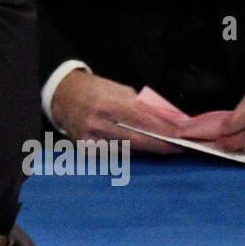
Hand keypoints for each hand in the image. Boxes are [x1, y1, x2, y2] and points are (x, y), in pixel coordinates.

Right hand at [51, 70, 181, 153]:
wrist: (62, 96)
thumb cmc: (95, 90)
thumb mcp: (120, 90)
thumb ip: (142, 106)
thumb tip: (168, 120)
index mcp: (106, 103)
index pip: (142, 119)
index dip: (163, 128)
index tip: (181, 133)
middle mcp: (97, 123)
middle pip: (137, 140)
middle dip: (161, 145)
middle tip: (180, 147)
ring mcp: (90, 139)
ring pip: (128, 150)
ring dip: (149, 150)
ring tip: (166, 148)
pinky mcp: (86, 150)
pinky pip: (115, 155)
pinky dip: (132, 152)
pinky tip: (144, 150)